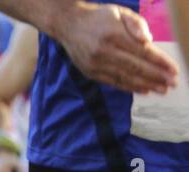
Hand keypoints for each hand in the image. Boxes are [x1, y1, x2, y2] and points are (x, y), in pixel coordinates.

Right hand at [57, 2, 176, 94]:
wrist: (68, 24)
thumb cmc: (99, 17)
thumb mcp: (120, 12)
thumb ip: (136, 24)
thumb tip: (148, 41)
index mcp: (114, 35)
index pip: (142, 52)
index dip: (159, 62)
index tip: (173, 70)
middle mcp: (104, 52)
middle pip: (135, 67)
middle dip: (156, 77)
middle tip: (171, 84)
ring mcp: (95, 64)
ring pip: (124, 77)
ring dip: (145, 85)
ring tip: (161, 90)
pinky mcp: (90, 72)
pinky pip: (113, 82)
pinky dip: (129, 87)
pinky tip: (143, 89)